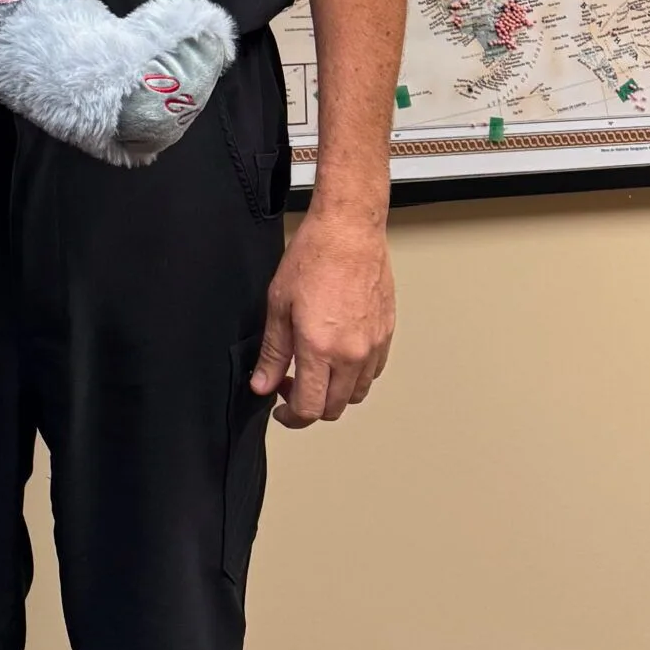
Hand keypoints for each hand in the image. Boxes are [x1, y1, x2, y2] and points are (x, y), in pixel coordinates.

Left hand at [250, 206, 394, 427]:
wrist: (348, 232)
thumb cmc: (313, 258)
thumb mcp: (278, 305)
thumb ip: (273, 353)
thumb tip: (263, 384)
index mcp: (320, 348)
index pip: (309, 409)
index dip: (291, 417)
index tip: (281, 408)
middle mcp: (352, 354)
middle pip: (334, 408)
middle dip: (310, 407)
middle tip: (291, 385)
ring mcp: (374, 346)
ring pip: (356, 394)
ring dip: (333, 393)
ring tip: (314, 370)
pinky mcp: (387, 335)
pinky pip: (373, 373)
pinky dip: (355, 376)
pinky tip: (337, 356)